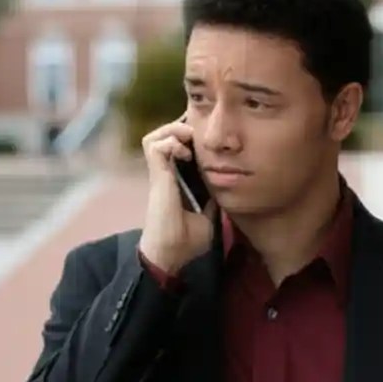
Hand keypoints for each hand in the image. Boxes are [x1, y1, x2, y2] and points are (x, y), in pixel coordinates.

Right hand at [137, 120, 215, 274]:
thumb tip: (228, 191)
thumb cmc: (187, 241)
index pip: (178, 149)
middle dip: (181, 127)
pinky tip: (184, 152)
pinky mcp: (156, 177)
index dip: (188, 138)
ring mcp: (159, 174)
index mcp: (176, 182)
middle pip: (164, 137)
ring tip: (189, 138)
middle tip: (199, 132)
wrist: (172, 254)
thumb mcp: (210, 216)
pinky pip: (154, 146)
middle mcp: (165, 174)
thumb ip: (214, 201)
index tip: (207, 137)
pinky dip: (169, 141)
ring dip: (172, 131)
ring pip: (155, 137)